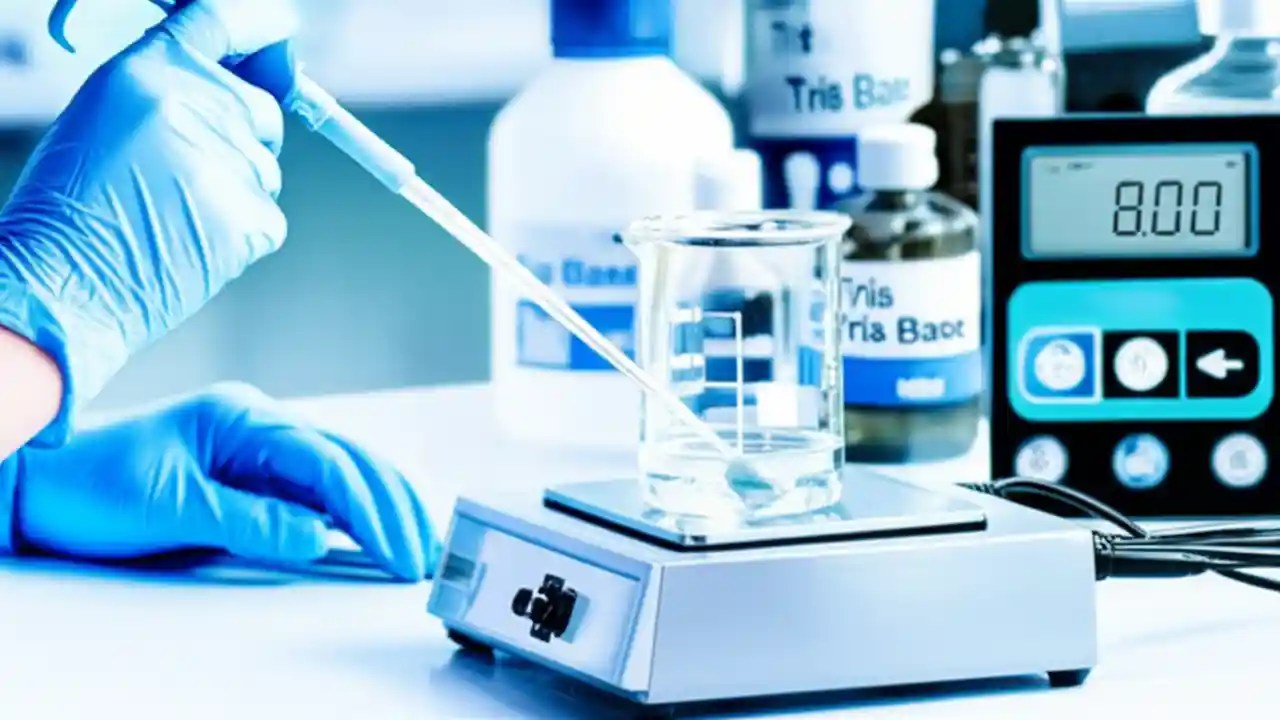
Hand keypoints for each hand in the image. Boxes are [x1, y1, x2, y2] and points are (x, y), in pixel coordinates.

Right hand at [0, 0, 298, 443]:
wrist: (64, 287)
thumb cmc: (72, 210)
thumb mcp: (103, 121)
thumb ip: (171, 90)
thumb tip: (241, 80)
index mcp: (147, 73)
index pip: (222, 24)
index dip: (260, 31)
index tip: (277, 37)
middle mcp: (196, 108)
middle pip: (261, 106)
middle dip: (244, 132)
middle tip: (192, 169)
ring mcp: (230, 164)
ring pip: (265, 167)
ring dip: (235, 186)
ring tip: (173, 213)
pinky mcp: (254, 218)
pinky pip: (268, 217)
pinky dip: (241, 232)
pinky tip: (190, 242)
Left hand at [6, 382, 439, 580]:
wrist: (42, 484)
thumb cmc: (91, 484)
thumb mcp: (169, 506)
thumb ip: (248, 520)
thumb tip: (318, 536)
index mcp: (242, 418)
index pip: (325, 461)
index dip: (367, 507)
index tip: (393, 547)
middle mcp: (258, 426)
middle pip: (349, 459)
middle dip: (392, 505)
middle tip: (423, 553)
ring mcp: (257, 450)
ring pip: (341, 471)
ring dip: (381, 505)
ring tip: (416, 543)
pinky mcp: (252, 477)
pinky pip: (316, 491)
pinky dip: (352, 512)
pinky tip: (373, 532)